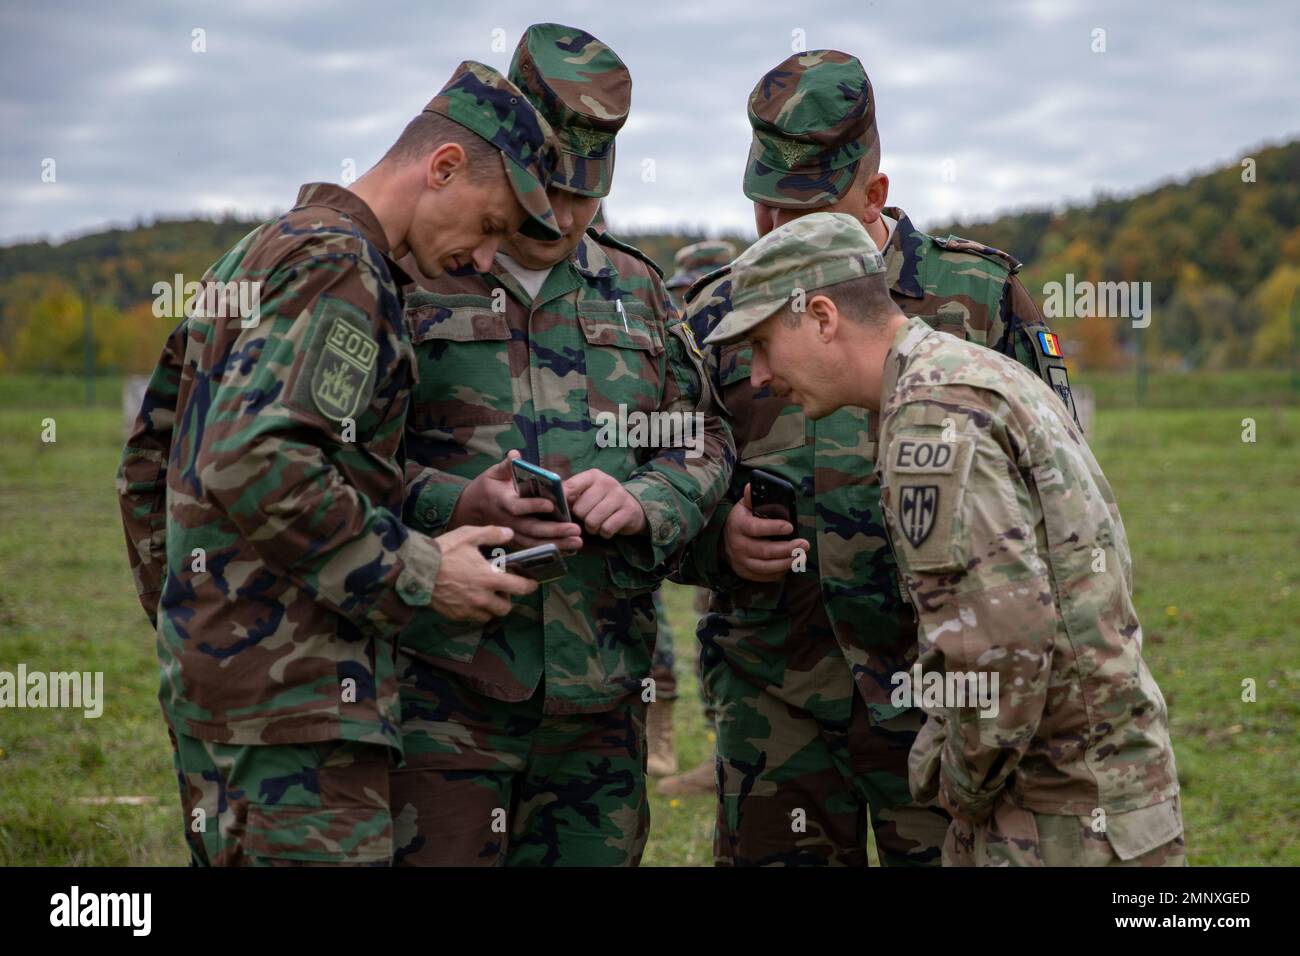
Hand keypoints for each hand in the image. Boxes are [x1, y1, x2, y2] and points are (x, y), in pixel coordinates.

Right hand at [429, 525, 537, 622]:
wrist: (415, 570)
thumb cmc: (444, 551)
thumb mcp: (469, 535)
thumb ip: (492, 534)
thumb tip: (509, 534)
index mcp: (490, 579)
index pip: (520, 588)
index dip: (530, 586)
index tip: (532, 584)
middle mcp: (483, 598)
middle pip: (506, 608)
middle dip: (508, 599)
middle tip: (502, 588)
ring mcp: (469, 609)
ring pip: (490, 615)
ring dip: (492, 607)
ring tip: (485, 594)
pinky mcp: (456, 615)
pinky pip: (472, 618)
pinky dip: (476, 611)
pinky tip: (469, 599)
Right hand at [449, 450, 582, 551]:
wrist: (470, 509)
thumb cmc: (486, 488)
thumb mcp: (492, 473)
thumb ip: (506, 465)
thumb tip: (515, 454)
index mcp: (502, 502)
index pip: (518, 507)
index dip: (533, 506)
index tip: (551, 505)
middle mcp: (508, 521)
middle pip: (531, 529)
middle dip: (554, 531)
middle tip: (575, 529)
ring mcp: (512, 534)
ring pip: (535, 543)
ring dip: (557, 544)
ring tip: (577, 542)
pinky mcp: (516, 542)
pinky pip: (534, 549)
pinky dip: (552, 551)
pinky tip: (570, 550)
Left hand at [563, 469, 647, 537]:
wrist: (633, 508)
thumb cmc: (602, 501)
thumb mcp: (587, 492)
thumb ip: (570, 494)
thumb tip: (550, 501)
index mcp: (592, 476)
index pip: (571, 486)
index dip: (562, 500)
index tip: (559, 509)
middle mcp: (607, 482)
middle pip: (580, 509)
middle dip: (581, 519)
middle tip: (587, 517)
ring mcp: (619, 496)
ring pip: (592, 521)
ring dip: (592, 528)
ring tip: (596, 524)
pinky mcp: (629, 511)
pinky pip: (607, 529)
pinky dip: (604, 533)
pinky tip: (607, 528)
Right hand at [721, 483, 809, 581]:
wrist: (722, 542)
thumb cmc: (740, 521)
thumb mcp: (742, 507)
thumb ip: (749, 498)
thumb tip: (751, 486)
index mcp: (738, 526)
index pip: (755, 528)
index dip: (773, 528)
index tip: (790, 526)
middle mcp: (738, 545)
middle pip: (764, 551)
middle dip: (786, 549)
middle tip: (804, 544)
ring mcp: (741, 562)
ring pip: (766, 567)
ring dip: (786, 563)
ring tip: (801, 556)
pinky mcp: (746, 573)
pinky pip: (765, 576)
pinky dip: (779, 573)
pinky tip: (791, 565)